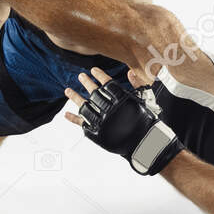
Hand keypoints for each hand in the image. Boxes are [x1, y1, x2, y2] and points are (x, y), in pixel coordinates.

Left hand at [62, 68, 181, 174]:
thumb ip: (138, 86)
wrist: (145, 143)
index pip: (108, 84)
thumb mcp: (146, 100)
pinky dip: (73, 119)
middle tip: (80, 76)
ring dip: (75, 98)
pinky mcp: (97, 134)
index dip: (100, 75)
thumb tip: (130, 72)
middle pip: (94, 93)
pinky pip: (82, 124)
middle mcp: (110, 109)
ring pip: (84, 106)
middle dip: (86, 83)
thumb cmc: (146, 121)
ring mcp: (102, 122)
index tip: (93, 70)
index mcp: (122, 100)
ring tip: (67, 90)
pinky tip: (66, 114)